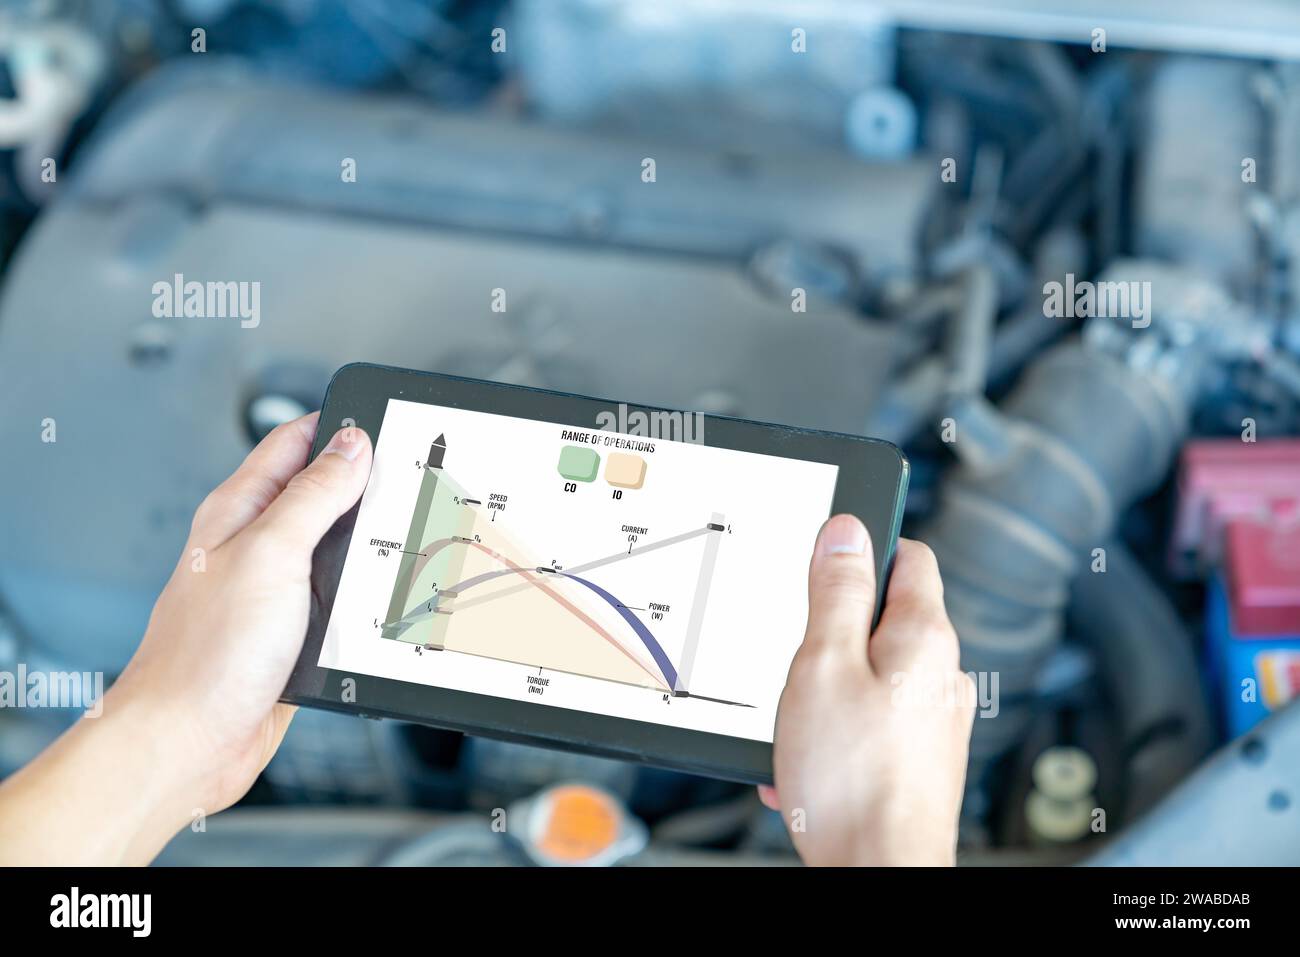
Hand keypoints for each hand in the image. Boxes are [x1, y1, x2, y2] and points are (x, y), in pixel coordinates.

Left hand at [115, 412, 372, 814]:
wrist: (190, 742)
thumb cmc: (205, 656)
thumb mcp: (269, 554)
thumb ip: (312, 495)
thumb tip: (352, 446)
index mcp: (239, 511)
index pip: (294, 443)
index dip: (339, 426)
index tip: (387, 423)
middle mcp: (257, 545)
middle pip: (324, 494)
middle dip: (369, 486)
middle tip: (413, 482)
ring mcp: (277, 590)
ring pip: (339, 550)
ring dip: (372, 547)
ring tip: (409, 539)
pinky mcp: (296, 634)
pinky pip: (343, 602)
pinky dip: (368, 598)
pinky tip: (389, 600)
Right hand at [760, 515, 973, 865]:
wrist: (879, 871)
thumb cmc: (852, 779)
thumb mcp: (823, 665)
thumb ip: (837, 594)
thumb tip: (847, 531)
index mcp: (924, 637)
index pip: (909, 556)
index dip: (863, 548)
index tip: (823, 560)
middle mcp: (942, 675)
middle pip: (885, 619)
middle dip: (833, 631)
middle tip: (796, 655)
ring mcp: (934, 721)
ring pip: (871, 676)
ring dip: (826, 689)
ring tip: (795, 723)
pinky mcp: (919, 760)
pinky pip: (870, 725)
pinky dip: (835, 733)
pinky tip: (803, 762)